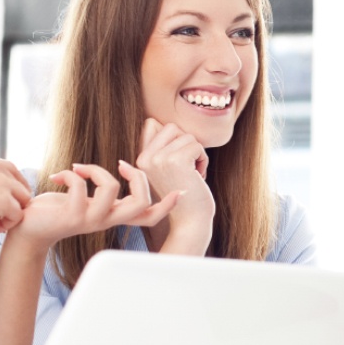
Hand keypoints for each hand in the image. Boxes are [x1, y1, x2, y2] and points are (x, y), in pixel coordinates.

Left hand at [8, 162, 181, 248]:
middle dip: (137, 177)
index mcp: (115, 217)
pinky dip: (70, 174)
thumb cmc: (57, 211)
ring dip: (95, 170)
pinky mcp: (71, 216)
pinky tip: (57, 176)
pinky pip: (80, 187)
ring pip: (112, 189)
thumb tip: (126, 171)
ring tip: (77, 169)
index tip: (180, 190)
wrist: (27, 230)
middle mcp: (107, 221)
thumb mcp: (88, 202)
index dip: (168, 205)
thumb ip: (106, 193)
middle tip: (120, 164)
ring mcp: (90, 220)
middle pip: (142, 203)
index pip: (150, 216)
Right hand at [136, 119, 214, 251]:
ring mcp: (159, 159)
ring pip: (187, 136)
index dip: (172, 138)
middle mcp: (146, 158)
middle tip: (187, 167)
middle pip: (172, 127)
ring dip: (197, 154)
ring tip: (192, 174)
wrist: (189, 223)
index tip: (177, 162)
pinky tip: (198, 176)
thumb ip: (159, 148)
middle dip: (186, 144)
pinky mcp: (177, 161)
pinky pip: (197, 146)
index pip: (152, 123)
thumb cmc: (182, 197)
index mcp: (140, 159)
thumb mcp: (164, 170)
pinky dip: (203, 160)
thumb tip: (155, 121)